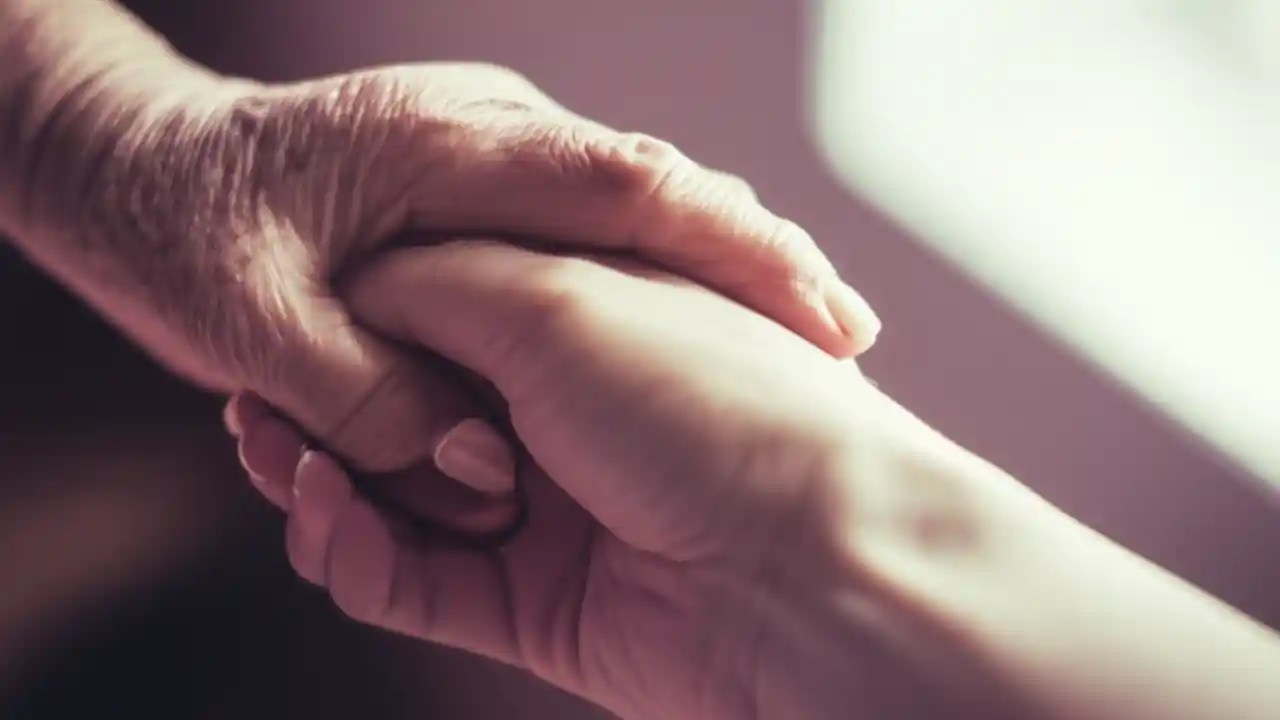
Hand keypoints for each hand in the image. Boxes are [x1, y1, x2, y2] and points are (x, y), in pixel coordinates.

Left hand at [13, 57, 878, 478]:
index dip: (733, 251)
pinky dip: (666, 246)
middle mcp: (486, 135)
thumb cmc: (174, 229)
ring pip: (639, 199)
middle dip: (755, 254)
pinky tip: (724, 289)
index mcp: (442, 149)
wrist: (124, 163)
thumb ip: (374, 403)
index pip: (626, 188)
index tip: (826, 318)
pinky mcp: (481, 170)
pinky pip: (594, 206)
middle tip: (848, 330)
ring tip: (817, 321)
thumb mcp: (252, 326)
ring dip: (726, 254)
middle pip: (658, 186)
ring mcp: (491, 149)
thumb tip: (480, 469)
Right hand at [229, 241, 948, 719]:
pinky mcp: (539, 607)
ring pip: (404, 499)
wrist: (813, 573)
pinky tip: (333, 519)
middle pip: (410, 410)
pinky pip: (420, 581)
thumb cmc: (710, 407)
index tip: (284, 318)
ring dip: (328, 480)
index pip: (440, 308)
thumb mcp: (557, 298)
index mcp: (585, 318)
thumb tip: (354, 282)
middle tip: (256, 405)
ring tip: (287, 460)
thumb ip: (437, 283)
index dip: (355, 315)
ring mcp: (552, 514)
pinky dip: (362, 552)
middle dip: (327, 407)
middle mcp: (568, 414)